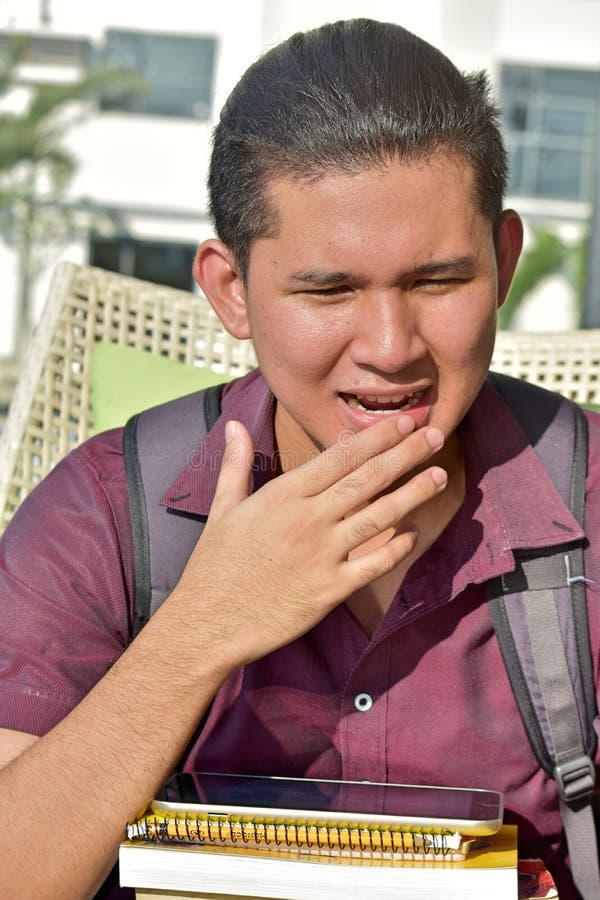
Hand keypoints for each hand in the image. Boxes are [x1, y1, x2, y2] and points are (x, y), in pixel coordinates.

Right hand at [170, 414, 446, 672]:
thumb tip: (235, 425)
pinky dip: (398, 547)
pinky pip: (375, 563)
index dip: (377, 437)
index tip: (403, 421)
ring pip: (379, 516)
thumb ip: (237, 464)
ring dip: (414, 493)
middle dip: (406, 454)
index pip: (340, 457)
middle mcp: (308, 519)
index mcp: (283, 495)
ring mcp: (322, 554)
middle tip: (436, 434)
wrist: (207, 623)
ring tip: (440, 475)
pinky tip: (414, 533)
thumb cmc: (214, 565)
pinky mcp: (330, 590)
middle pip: (368, 478)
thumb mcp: (222, 508)